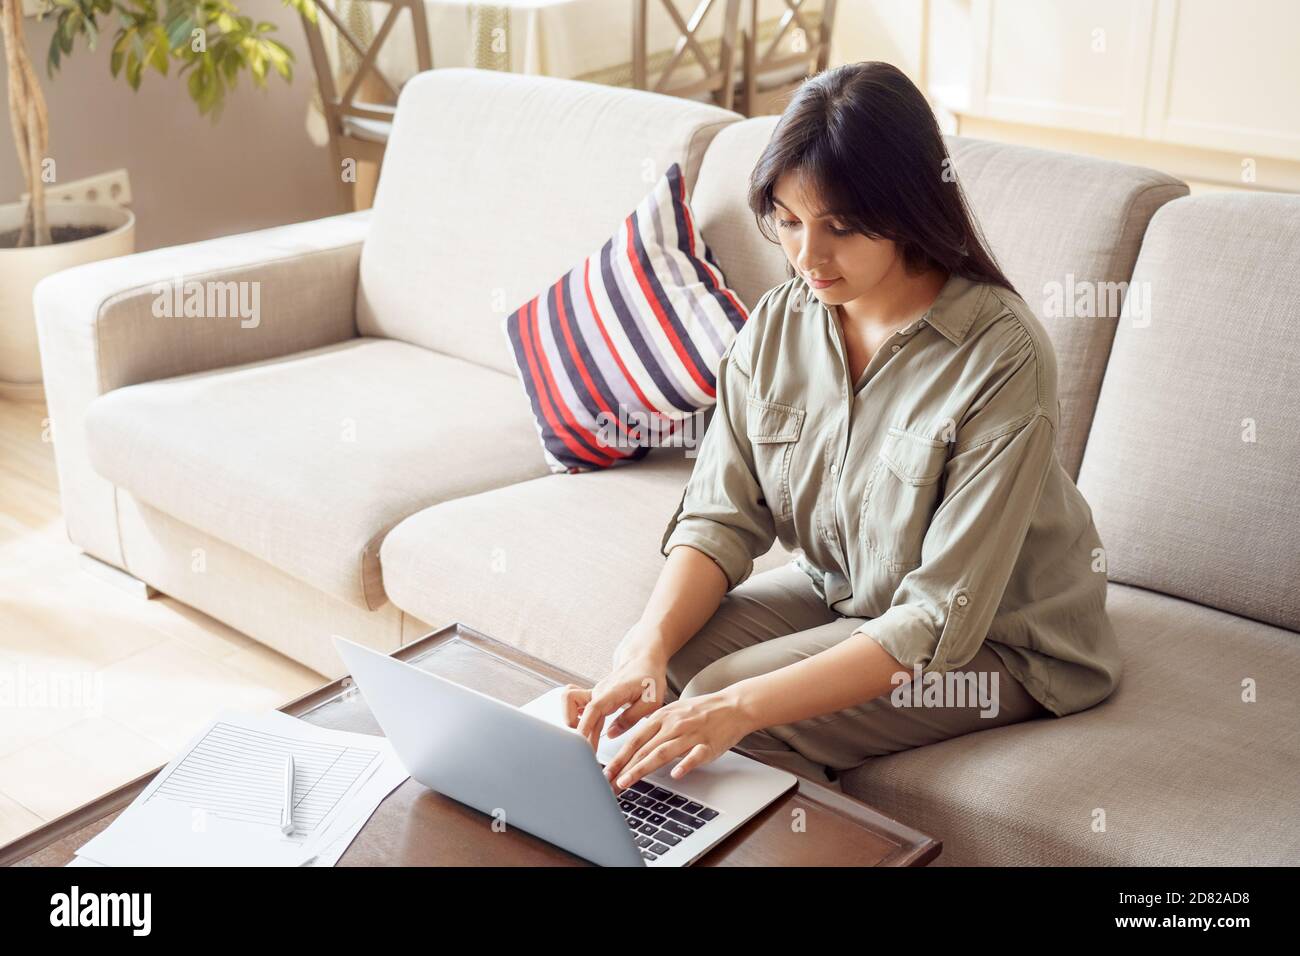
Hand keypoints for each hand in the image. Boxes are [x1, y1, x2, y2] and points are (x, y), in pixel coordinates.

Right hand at [561, 640, 668, 757]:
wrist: (643, 660)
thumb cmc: (650, 678)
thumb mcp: (652, 701)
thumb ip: (631, 718)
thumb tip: (610, 734)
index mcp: (614, 692)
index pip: (593, 708)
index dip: (584, 725)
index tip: (579, 742)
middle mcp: (599, 692)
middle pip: (576, 708)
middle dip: (577, 732)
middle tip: (585, 752)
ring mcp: (594, 694)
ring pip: (570, 703)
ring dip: (571, 721)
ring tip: (584, 740)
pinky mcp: (593, 698)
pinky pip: (574, 704)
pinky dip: (574, 716)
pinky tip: (584, 730)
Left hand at [601, 688, 754, 791]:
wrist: (733, 705)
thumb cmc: (702, 711)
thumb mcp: (673, 712)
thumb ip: (654, 728)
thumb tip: (634, 748)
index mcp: (662, 717)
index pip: (635, 740)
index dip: (618, 757)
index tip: (605, 773)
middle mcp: (673, 725)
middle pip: (644, 748)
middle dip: (623, 768)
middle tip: (608, 784)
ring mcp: (690, 735)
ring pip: (662, 753)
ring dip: (642, 768)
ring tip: (626, 782)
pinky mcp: (708, 744)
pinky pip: (695, 756)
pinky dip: (685, 765)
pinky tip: (676, 775)